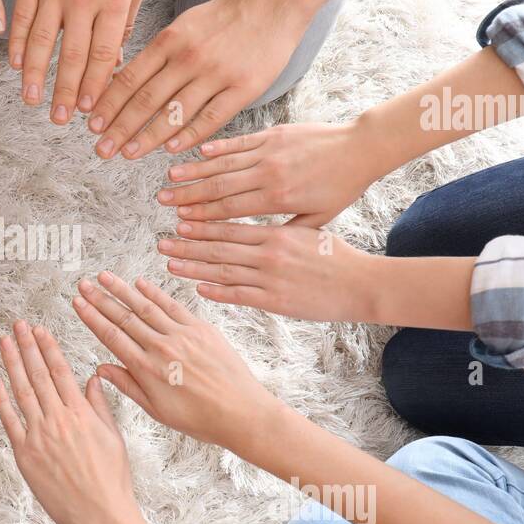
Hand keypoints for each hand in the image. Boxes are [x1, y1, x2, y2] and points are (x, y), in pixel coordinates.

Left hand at [0, 320, 137, 523]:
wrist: (101, 516)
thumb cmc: (112, 480)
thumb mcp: (113, 437)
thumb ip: (99, 406)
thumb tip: (92, 379)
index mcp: (81, 413)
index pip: (61, 371)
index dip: (48, 347)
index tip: (39, 329)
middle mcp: (59, 420)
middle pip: (39, 375)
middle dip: (26, 346)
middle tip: (17, 325)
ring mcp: (39, 437)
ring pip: (22, 392)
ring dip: (11, 364)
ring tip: (3, 342)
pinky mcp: (25, 455)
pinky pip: (9, 421)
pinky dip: (0, 399)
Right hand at [10, 0, 143, 123]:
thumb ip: (127, 23)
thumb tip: (115, 63)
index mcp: (115, 1)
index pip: (104, 54)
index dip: (94, 86)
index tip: (86, 109)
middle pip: (74, 55)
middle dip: (65, 92)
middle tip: (58, 119)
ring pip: (43, 42)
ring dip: (37, 76)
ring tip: (32, 100)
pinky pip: (22, 19)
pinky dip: (19, 45)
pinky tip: (17, 66)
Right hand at [71, 271, 272, 447]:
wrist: (242, 413)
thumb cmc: (201, 418)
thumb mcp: (157, 410)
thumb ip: (128, 386)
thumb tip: (102, 370)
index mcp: (147, 370)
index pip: (111, 337)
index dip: (92, 317)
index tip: (78, 304)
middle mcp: (162, 348)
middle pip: (124, 317)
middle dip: (100, 299)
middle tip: (84, 284)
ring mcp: (182, 336)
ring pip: (145, 307)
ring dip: (122, 289)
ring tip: (105, 277)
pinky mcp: (202, 329)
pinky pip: (173, 306)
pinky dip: (155, 293)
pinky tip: (140, 283)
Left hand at [89, 0, 305, 159]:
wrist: (272, 2)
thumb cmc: (224, 17)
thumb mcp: (183, 25)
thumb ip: (158, 53)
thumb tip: (127, 80)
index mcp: (170, 41)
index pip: (130, 78)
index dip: (108, 104)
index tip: (91, 124)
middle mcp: (188, 58)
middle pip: (145, 100)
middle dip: (119, 127)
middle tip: (101, 148)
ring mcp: (215, 74)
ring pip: (173, 113)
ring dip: (147, 137)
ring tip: (127, 153)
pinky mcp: (242, 89)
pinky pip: (210, 118)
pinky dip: (188, 136)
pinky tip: (170, 150)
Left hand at [157, 221, 378, 318]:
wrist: (361, 283)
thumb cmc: (337, 257)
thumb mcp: (308, 232)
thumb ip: (279, 230)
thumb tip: (255, 228)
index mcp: (276, 234)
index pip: (231, 227)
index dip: (202, 225)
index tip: (180, 221)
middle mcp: (269, 254)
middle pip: (219, 248)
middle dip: (188, 245)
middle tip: (162, 241)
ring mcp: (271, 279)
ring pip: (224, 271)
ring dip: (194, 267)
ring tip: (170, 262)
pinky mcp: (276, 301)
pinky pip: (240, 296)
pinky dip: (217, 291)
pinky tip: (198, 288)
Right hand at [159, 123, 379, 226]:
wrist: (360, 148)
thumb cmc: (341, 187)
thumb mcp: (318, 219)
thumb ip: (286, 229)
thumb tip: (260, 243)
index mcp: (278, 198)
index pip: (230, 209)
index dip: (202, 216)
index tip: (180, 221)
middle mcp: (269, 173)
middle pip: (219, 186)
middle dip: (188, 195)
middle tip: (163, 201)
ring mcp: (270, 151)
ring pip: (224, 163)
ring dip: (195, 170)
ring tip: (171, 178)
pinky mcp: (274, 133)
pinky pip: (240, 142)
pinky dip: (218, 148)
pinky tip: (199, 152)